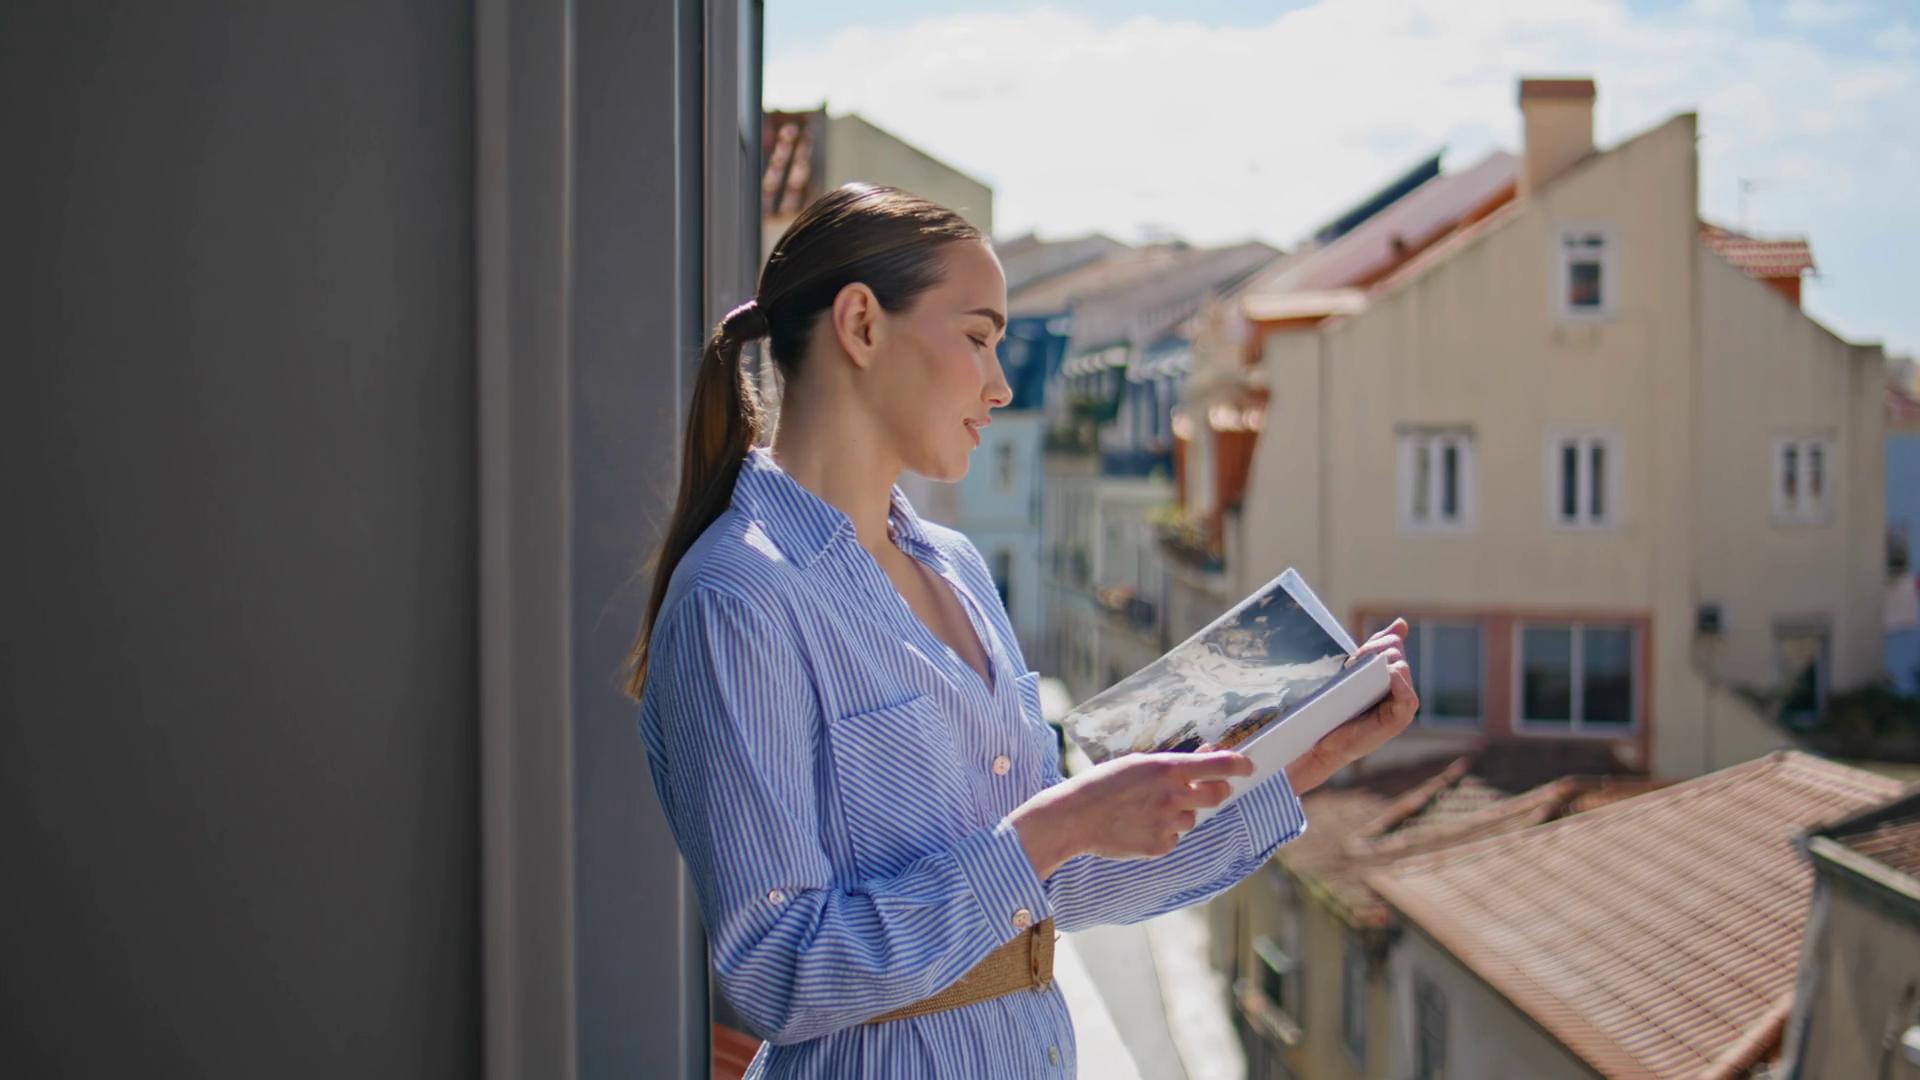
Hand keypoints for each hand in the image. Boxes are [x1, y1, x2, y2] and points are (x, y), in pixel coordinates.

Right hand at [1008, 750, 1254, 878]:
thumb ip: (1172, 764)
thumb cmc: (1103, 784)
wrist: (1075, 817)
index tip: (1249, 766)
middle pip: (1217, 796)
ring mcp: (1167, 824)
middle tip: (1208, 790)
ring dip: (1180, 813)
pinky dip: (1163, 833)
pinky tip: (1139, 826)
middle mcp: (1173, 796)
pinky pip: (1174, 838)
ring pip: (1192, 818)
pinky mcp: (1160, 847)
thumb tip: (1204, 758)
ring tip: (1148, 809)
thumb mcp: (1137, 763)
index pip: (1219, 765)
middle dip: (1217, 791)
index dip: (1239, 765)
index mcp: (1167, 769)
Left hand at [1284, 618, 1418, 794]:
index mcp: (1391, 675)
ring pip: (1399, 668)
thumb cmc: (1335, 710)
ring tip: (1354, 672)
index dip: (1373, 643)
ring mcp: (1402, 705)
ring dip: (1377, 663)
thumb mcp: (1353, 674)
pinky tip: (1390, 674)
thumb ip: (1373, 650)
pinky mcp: (1398, 720)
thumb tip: (1402, 623)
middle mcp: (1401, 688)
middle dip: (1371, 652)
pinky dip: (1399, 683)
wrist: (1321, 743)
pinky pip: (1406, 697)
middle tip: (1349, 666)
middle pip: (1394, 653)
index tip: (1352, 655)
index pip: (1391, 643)